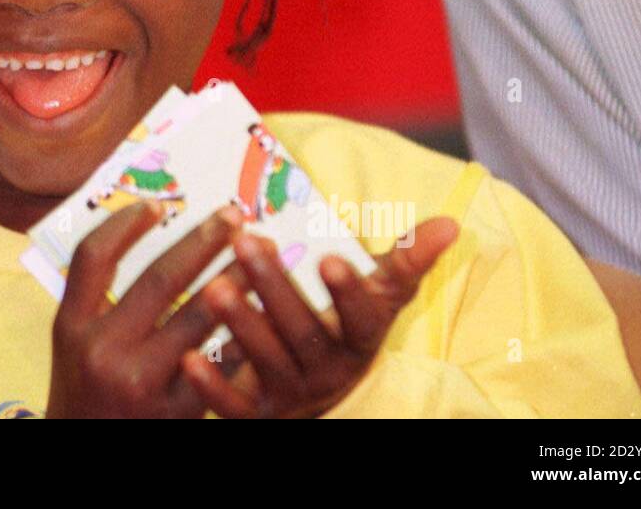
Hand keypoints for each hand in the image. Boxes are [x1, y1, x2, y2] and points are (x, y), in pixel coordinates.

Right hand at [46, 202, 249, 417]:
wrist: (82, 462)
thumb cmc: (86, 394)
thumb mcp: (74, 344)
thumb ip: (96, 297)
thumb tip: (137, 225)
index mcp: (70, 326)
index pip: (93, 257)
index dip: (125, 224)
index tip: (157, 204)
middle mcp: (100, 351)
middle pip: (159, 278)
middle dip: (203, 240)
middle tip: (235, 215)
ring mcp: (139, 385)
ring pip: (198, 316)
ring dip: (236, 280)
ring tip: (262, 255)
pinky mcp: (174, 415)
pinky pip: (221, 365)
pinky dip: (244, 335)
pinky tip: (264, 314)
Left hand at [180, 216, 458, 417]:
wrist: (319, 401)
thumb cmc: (343, 331)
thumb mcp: (377, 301)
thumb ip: (404, 263)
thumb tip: (451, 223)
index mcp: (360, 340)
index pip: (362, 318)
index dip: (349, 292)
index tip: (332, 258)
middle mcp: (328, 372)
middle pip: (304, 333)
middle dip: (275, 287)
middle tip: (247, 242)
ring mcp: (291, 395)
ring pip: (267, 362)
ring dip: (240, 325)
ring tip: (213, 286)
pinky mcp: (256, 415)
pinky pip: (235, 407)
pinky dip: (213, 385)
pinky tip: (189, 356)